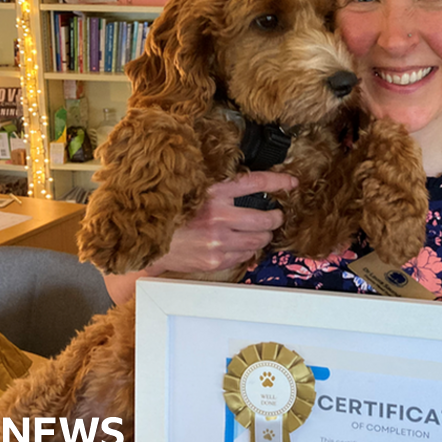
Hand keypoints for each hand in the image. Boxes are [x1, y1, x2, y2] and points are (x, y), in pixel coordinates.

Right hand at [144, 171, 298, 274]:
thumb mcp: (194, 191)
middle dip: (275, 218)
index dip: (279, 183)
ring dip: (263, 236)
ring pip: (259, 240)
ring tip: (258, 232)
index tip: (292, 183)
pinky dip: (247, 250)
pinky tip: (239, 245)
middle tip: (275, 217)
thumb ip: (221, 191)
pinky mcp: (216, 259)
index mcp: (214, 192)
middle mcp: (219, 215)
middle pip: (266, 218)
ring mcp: (218, 240)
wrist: (148, 240)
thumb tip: (250, 191)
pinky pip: (245, 255)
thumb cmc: (173, 213)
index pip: (256, 183)